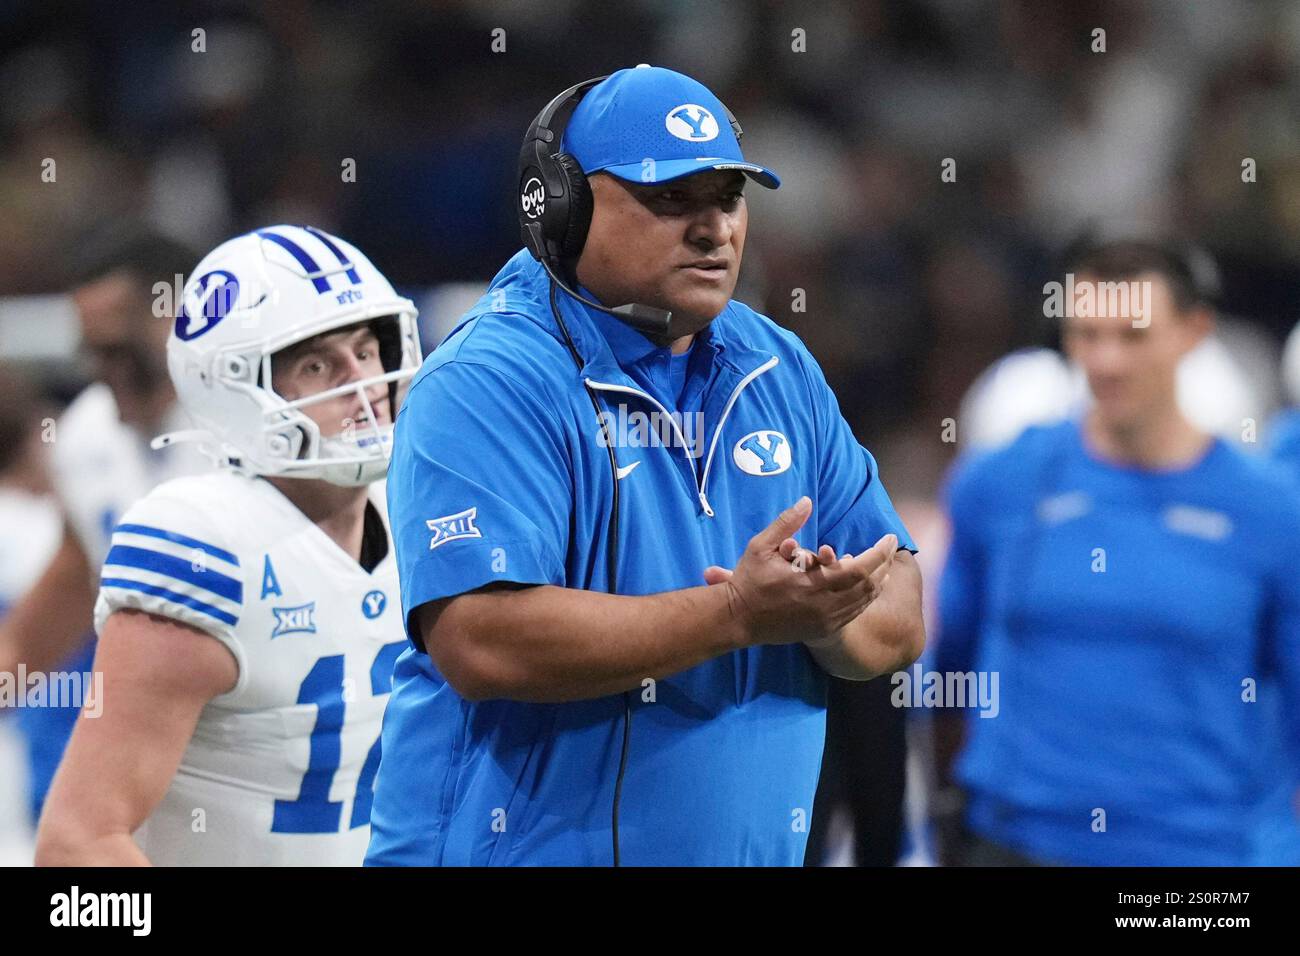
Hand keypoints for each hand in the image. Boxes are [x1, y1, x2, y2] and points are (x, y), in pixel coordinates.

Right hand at [703, 497, 896, 645]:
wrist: (738, 620)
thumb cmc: (748, 581)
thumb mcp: (760, 546)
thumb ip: (786, 523)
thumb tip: (806, 501)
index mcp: (812, 584)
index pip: (860, 569)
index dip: (879, 553)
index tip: (890, 537)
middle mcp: (824, 606)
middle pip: (869, 586)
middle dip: (885, 564)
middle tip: (891, 546)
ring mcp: (825, 621)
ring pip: (864, 601)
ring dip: (878, 581)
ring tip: (885, 563)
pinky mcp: (823, 630)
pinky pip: (854, 613)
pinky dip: (866, 597)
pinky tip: (869, 585)